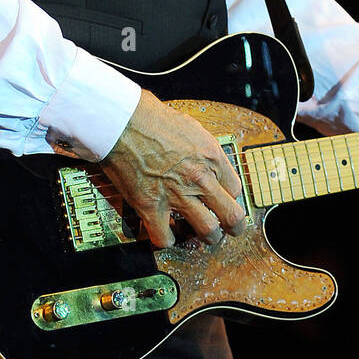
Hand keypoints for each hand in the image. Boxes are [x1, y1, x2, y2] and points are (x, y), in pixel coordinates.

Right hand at [100, 89, 246, 247]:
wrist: (123, 122)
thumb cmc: (152, 118)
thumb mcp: (192, 127)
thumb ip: (203, 148)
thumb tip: (206, 159)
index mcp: (211, 157)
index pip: (235, 188)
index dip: (230, 197)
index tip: (223, 199)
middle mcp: (199, 179)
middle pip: (232, 215)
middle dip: (234, 227)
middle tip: (230, 230)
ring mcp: (176, 195)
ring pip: (208, 232)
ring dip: (208, 237)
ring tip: (203, 236)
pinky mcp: (151, 206)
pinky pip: (164, 237)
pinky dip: (167, 240)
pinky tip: (166, 233)